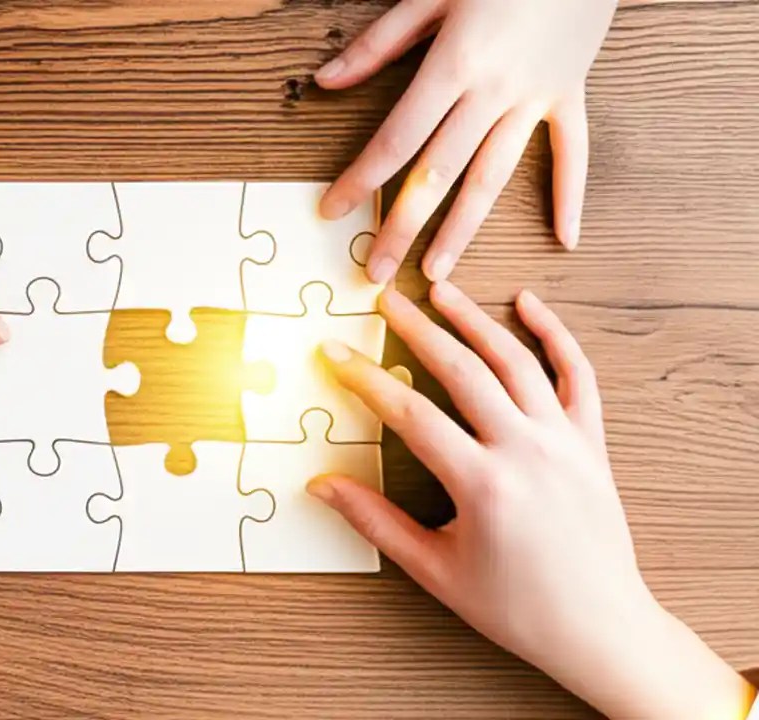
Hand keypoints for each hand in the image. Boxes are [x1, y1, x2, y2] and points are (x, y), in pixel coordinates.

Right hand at [308, 283, 753, 717]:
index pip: (411, 413)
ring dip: (476, 320)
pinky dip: (556, 335)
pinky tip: (529, 306)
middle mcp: (528, 452)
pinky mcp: (592, 443)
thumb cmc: (518, 609)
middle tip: (386, 300)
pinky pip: (578, 375)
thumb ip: (376, 522)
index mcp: (484, 485)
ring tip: (442, 291)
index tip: (335, 354)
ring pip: (517, 361)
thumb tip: (324, 487)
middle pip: (463, 371)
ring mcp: (564, 442)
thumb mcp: (435, 570)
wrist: (600, 628)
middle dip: (418, 329)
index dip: (366, 379)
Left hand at [317, 0, 616, 282]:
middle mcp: (494, 91)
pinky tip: (565, 238)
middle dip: (404, 225)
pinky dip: (570, 194)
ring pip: (494, 176)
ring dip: (465, 229)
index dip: (361, 178)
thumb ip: (379, 43)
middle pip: (440, 171)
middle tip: (378, 273)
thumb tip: (326, 82)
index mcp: (454, 64)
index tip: (331, 210)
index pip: (397, 137)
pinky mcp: (570, 93)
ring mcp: (536, 97)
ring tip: (438, 271)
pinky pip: (571, 151)